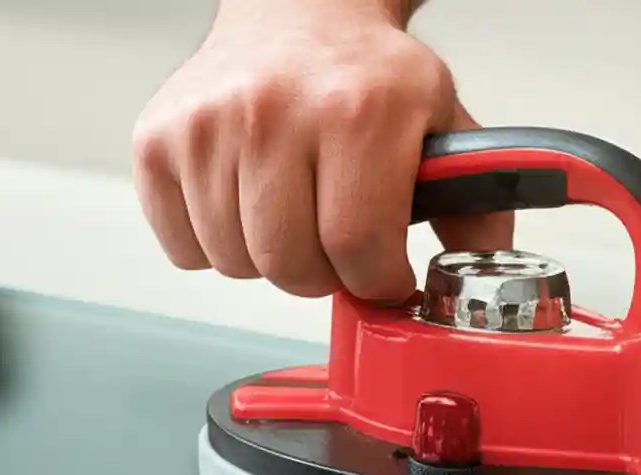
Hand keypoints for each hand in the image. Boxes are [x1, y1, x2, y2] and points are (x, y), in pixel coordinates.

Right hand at [131, 0, 512, 299]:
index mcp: (357, 111)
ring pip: (236, 264)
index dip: (376, 281)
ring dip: (270, 262)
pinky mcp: (156, 140)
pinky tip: (246, 204)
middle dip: (324, 277)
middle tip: (336, 248)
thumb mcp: (440, 122)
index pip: (358, 248)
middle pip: (291, 266)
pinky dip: (215, 246)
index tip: (383, 277)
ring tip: (293, 215)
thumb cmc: (367, 74)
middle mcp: (274, 112)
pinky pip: (184, 248)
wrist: (298, 12)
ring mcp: (207, 125)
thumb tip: (484, 269)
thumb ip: (474, 202)